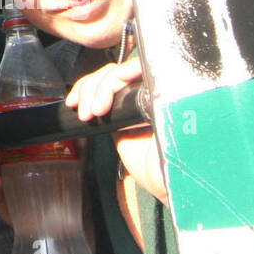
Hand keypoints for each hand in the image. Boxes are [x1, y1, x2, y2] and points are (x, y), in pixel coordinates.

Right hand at [66, 58, 167, 207]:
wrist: (168, 186)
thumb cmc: (178, 162)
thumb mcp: (173, 132)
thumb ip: (162, 110)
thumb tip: (145, 90)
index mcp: (164, 91)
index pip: (139, 67)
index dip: (120, 73)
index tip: (109, 92)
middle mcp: (147, 92)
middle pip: (116, 70)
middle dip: (99, 86)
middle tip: (96, 111)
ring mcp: (130, 103)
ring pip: (102, 78)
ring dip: (87, 90)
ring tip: (84, 113)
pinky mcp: (116, 114)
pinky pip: (95, 93)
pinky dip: (82, 94)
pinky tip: (74, 103)